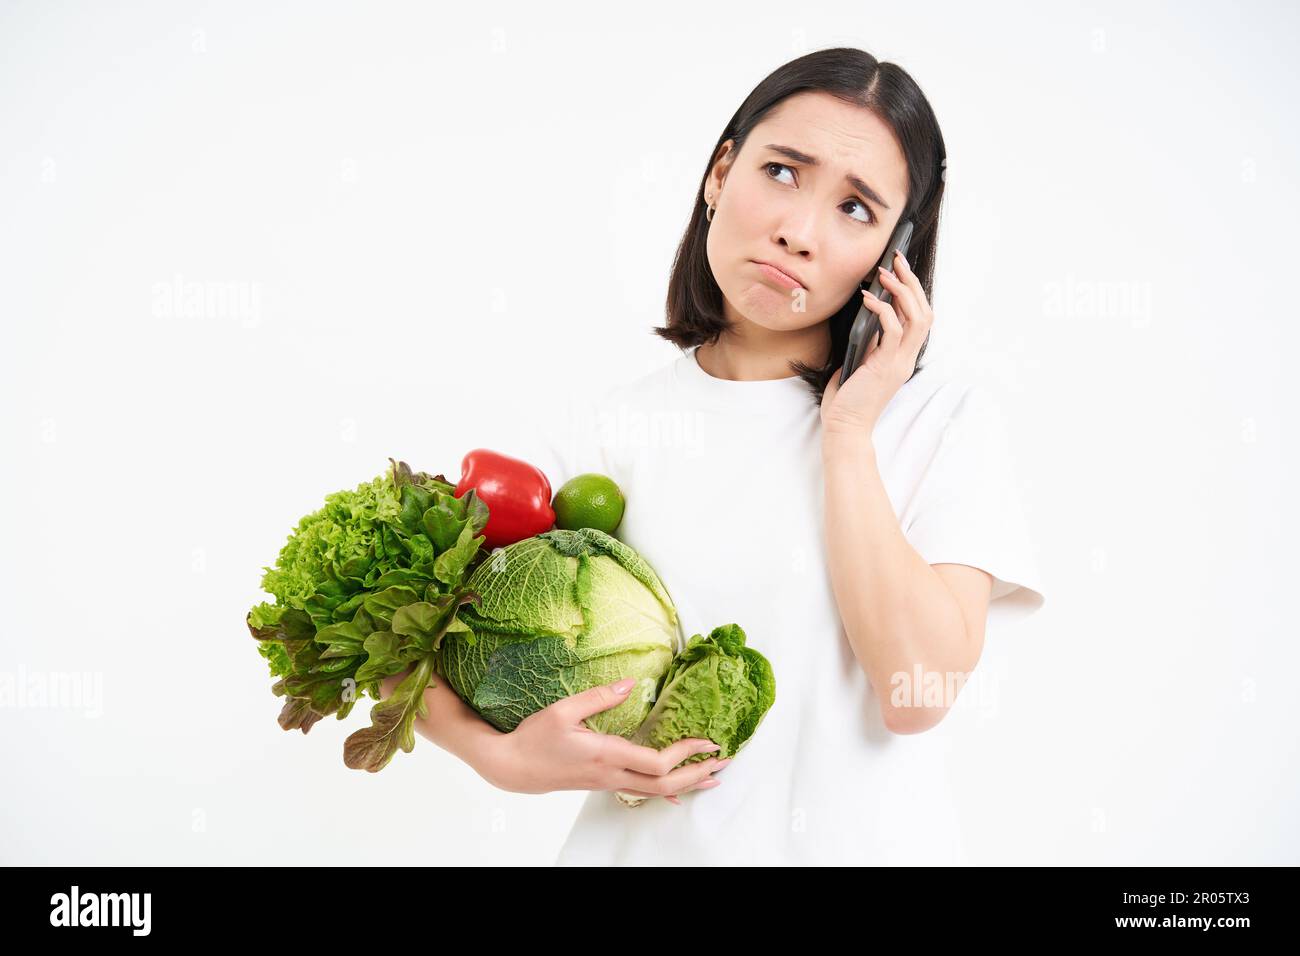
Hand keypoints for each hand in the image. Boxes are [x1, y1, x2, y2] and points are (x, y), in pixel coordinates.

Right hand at [484, 678, 730, 805]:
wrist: (513, 768)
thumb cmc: (534, 738)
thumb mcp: (563, 709)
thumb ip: (599, 696)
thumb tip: (632, 684)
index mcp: (606, 754)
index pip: (657, 763)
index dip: (686, 753)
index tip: (707, 740)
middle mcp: (612, 774)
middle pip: (665, 785)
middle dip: (698, 774)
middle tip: (724, 762)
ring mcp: (608, 783)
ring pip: (655, 792)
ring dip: (687, 784)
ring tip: (712, 777)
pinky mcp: (604, 784)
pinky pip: (642, 792)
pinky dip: (665, 792)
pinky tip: (677, 794)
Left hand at [821, 249, 933, 437]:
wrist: (844, 427)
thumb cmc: (847, 399)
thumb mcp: (861, 363)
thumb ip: (870, 343)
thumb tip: (869, 317)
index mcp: (903, 357)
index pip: (920, 318)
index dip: (913, 292)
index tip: (899, 270)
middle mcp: (906, 359)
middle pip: (924, 312)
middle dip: (912, 283)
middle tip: (897, 260)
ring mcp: (899, 363)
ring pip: (916, 318)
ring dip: (902, 291)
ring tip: (885, 274)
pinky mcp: (885, 366)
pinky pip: (892, 330)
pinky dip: (883, 310)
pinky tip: (868, 299)